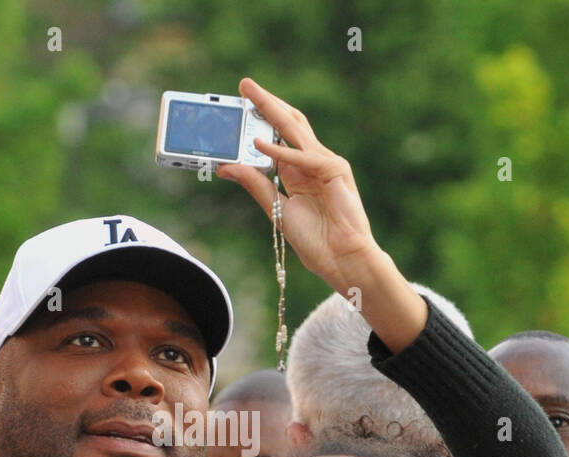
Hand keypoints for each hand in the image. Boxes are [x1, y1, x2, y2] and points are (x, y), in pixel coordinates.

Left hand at [217, 78, 426, 352]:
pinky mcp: (335, 171)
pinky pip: (303, 157)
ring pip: (295, 130)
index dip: (260, 119)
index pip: (278, 136)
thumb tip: (226, 166)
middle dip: (265, 103)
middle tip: (244, 85)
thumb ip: (255, 184)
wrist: (342, 259)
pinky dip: (280, 151)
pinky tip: (260, 145)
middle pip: (287, 124)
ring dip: (272, 112)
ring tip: (250, 96)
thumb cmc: (316, 240)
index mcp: (299, 171)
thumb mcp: (276, 208)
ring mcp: (326, 164)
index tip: (238, 105)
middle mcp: (312, 162)